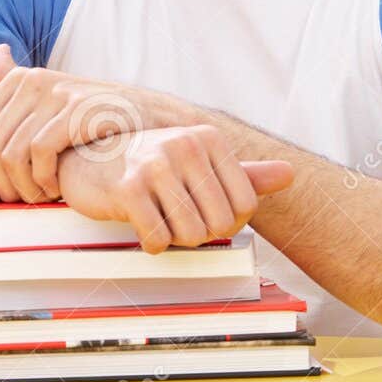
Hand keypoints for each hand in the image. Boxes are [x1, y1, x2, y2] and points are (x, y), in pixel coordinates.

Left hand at [0, 44, 179, 202]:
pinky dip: (42, 180)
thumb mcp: (56, 97)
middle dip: (0, 186)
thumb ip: (21, 82)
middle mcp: (32, 80)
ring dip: (23, 187)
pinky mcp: (77, 110)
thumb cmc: (98, 118)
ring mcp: (56, 93)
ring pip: (10, 155)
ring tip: (41, 197)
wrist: (152, 121)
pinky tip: (57, 189)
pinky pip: (38, 154)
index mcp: (19, 79)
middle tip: (21, 202)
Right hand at [57, 125, 293, 251]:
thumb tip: (291, 174)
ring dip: (176, 239)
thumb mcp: (200, 164)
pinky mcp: (128, 189)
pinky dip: (152, 243)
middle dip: (200, 233)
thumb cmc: (152, 165)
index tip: (206, 213)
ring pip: (190, 234)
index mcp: (209, 138)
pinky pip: (158, 239)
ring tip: (161, 220)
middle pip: (219, 223)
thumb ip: (246, 174)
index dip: (229, 222)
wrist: (90, 160)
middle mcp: (185, 145)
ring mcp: (155, 165)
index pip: (246, 205)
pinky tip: (142, 225)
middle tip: (178, 219)